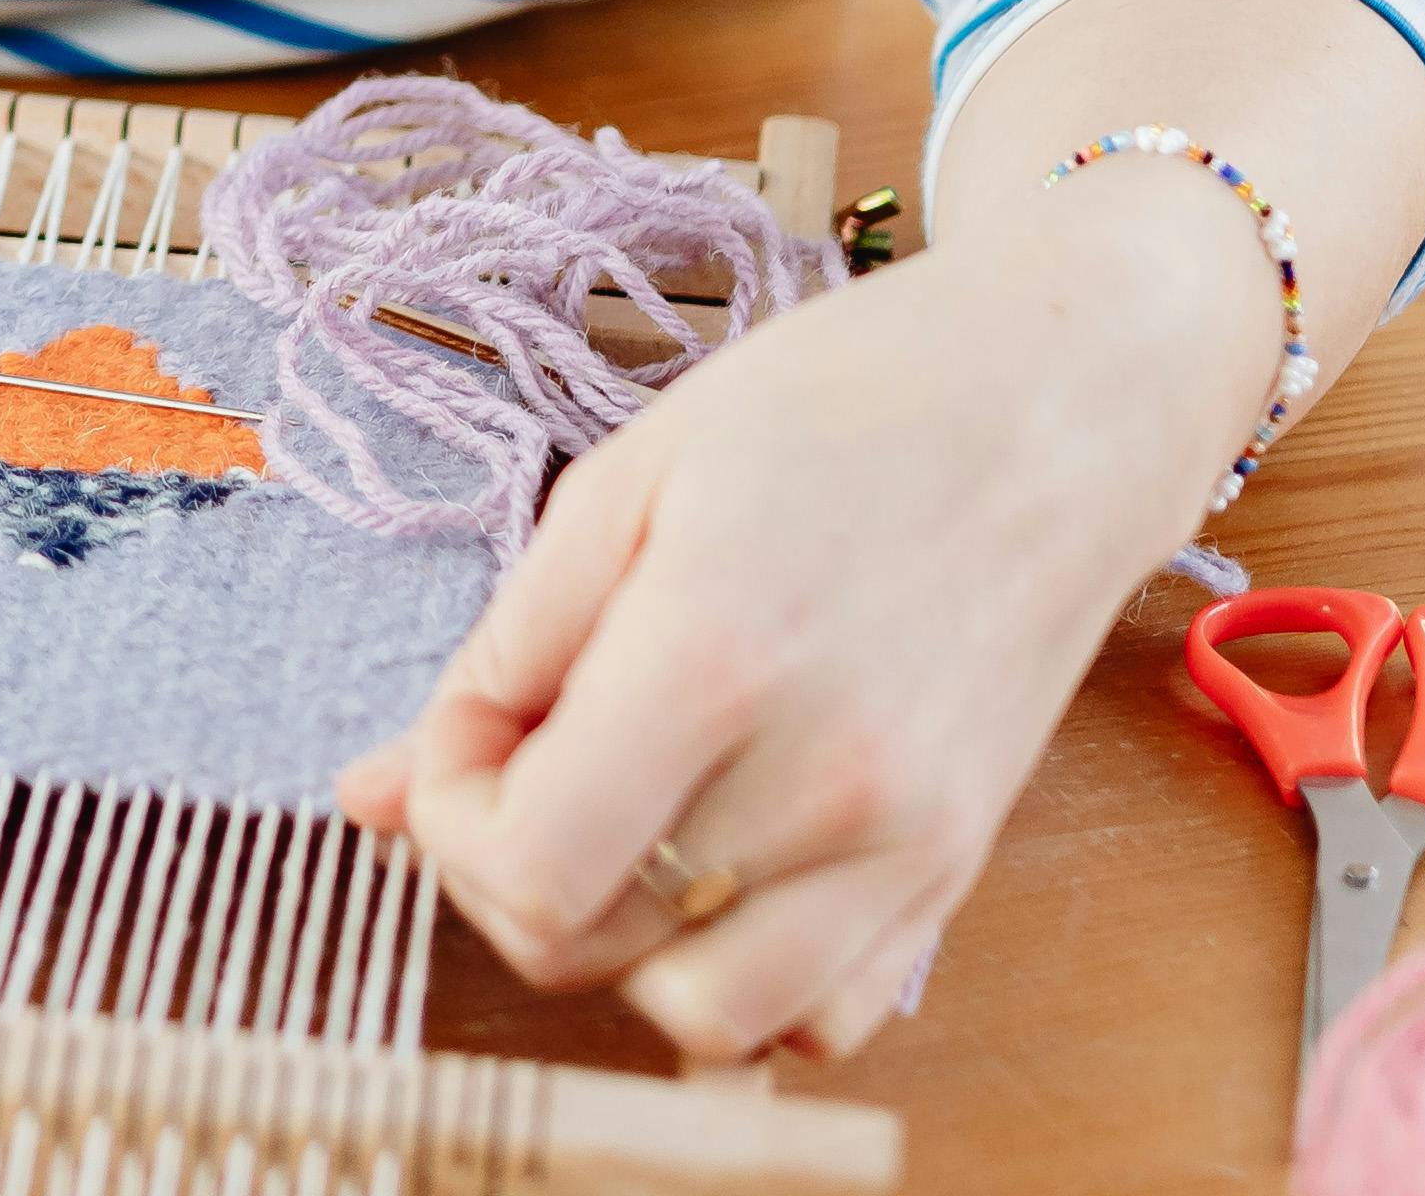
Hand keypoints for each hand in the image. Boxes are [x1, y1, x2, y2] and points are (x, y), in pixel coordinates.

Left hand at [330, 204, 1263, 1062]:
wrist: (1053, 405)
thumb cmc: (835, 408)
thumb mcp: (626, 481)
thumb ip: (500, 655)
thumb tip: (371, 800)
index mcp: (716, 660)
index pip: (527, 867)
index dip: (452, 818)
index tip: (468, 731)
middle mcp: (825, 783)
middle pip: (589, 949)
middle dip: (506, 869)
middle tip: (527, 755)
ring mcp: (908, 845)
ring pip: (703, 1017)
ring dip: (619, 941)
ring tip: (618, 818)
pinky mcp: (958, 871)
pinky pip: (822, 1018)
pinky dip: (745, 981)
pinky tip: (716, 870)